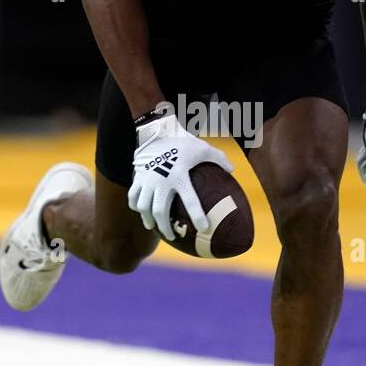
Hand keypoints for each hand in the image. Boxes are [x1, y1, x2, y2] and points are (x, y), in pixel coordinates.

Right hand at [129, 112, 233, 240]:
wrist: (156, 129)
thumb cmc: (182, 140)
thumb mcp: (203, 148)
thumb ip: (219, 158)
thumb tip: (232, 170)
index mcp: (179, 175)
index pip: (190, 200)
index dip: (198, 215)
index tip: (204, 229)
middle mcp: (161, 181)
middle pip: (160, 211)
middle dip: (165, 227)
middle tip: (171, 236)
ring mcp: (147, 180)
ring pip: (144, 207)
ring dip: (148, 220)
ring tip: (152, 227)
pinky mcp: (137, 177)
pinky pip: (133, 196)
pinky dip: (135, 205)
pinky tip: (139, 210)